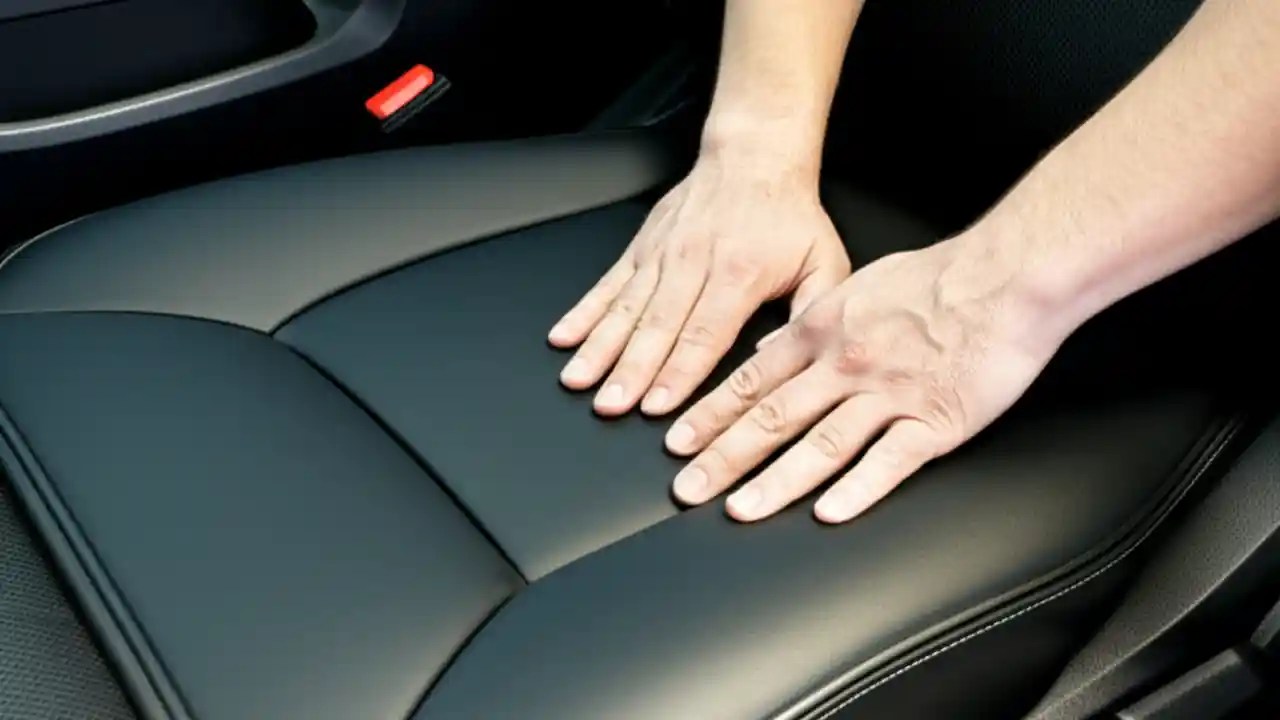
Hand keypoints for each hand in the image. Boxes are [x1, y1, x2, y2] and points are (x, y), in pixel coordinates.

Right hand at [548, 156, 850, 416]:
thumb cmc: (790, 216)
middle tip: (610, 406)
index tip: (657, 405)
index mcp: (740, 274)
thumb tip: (779, 360)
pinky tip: (563, 339)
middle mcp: (693, 264)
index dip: (679, 373)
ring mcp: (662, 256)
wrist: (754, 157)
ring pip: (626, 309)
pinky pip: (608, 285)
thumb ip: (809, 315)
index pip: (705, 334)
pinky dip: (583, 313)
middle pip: (656, 328)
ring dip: (600, 348)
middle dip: (630, 371)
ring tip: (578, 380)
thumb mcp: (825, 264)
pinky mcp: (641, 249)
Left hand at [664, 236, 1061, 523]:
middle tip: (687, 488)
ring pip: (820, 444)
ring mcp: (888, 394)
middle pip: (772, 417)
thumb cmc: (935, 279)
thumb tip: (766, 348)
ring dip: (774, 481)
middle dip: (723, 456)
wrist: (1005, 275)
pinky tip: (827, 513)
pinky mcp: (935, 420)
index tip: (677, 442)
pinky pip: (889, 461)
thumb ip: (808, 323)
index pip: (751, 380)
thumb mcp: (855, 286)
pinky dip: (856, 489)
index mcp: (822, 330)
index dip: (710, 415)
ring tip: (740, 509)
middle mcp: (845, 364)